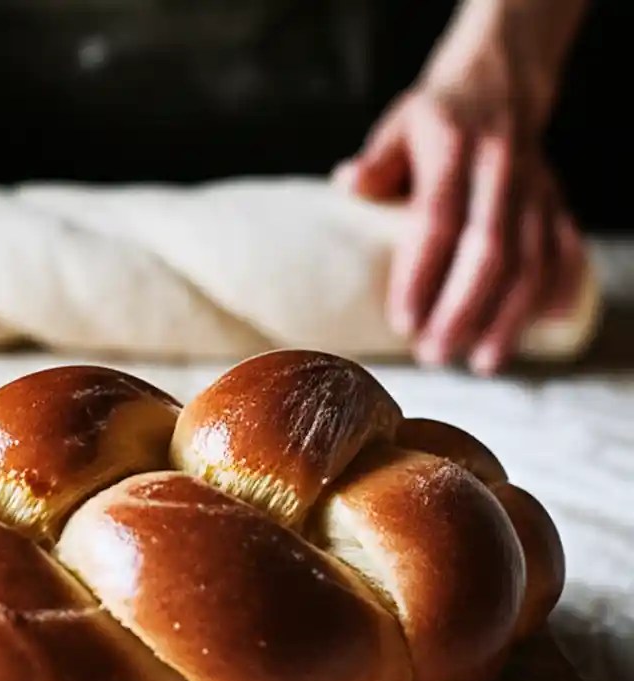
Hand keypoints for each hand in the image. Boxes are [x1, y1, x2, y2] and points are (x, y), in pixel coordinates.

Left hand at [334, 1, 587, 374]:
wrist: (498, 84)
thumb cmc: (434, 118)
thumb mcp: (397, 125)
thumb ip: (376, 160)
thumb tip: (348, 185)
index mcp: (454, 148)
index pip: (438, 221)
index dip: (422, 274)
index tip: (403, 322)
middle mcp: (501, 169)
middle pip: (489, 250)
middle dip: (464, 309)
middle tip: (435, 354)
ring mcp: (535, 187)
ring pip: (532, 259)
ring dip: (510, 316)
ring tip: (482, 362)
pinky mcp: (557, 201)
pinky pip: (566, 249)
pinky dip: (560, 290)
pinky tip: (543, 329)